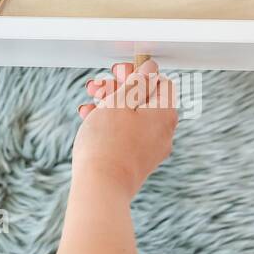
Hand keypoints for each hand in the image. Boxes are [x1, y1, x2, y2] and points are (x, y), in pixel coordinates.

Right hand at [72, 59, 177, 198]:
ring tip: (89, 103)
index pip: (160, 82)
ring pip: (132, 116)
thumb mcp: (121, 100)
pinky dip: (111, 123)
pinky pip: (128, 133)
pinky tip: (90, 120)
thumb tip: (150, 69)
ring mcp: (151, 147)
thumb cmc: (109, 140)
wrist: (101, 185)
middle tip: (98, 86)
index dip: (138, 72)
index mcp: (165, 113)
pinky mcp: (138, 159)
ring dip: (110, 104)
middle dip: (119, 88)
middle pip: (144, 98)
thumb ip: (137, 81)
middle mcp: (163, 131)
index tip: (117, 72)